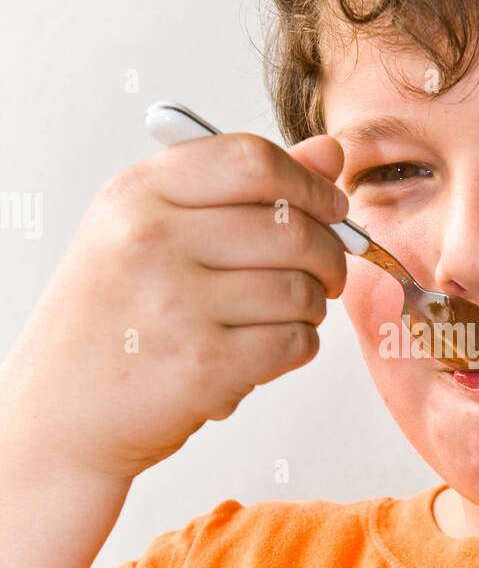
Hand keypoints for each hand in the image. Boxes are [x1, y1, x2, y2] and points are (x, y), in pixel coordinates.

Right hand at [0, 133, 348, 481]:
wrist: (59, 413)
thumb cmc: (108, 320)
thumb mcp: (148, 229)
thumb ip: (240, 188)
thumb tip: (328, 154)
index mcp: (137, 195)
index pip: (252, 161)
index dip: (310, 183)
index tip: (331, 205)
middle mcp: (151, 241)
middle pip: (291, 227)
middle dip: (328, 253)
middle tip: (326, 271)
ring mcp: (176, 305)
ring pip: (300, 288)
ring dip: (312, 305)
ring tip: (285, 314)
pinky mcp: (203, 365)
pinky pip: (294, 342)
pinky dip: (297, 346)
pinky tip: (266, 348)